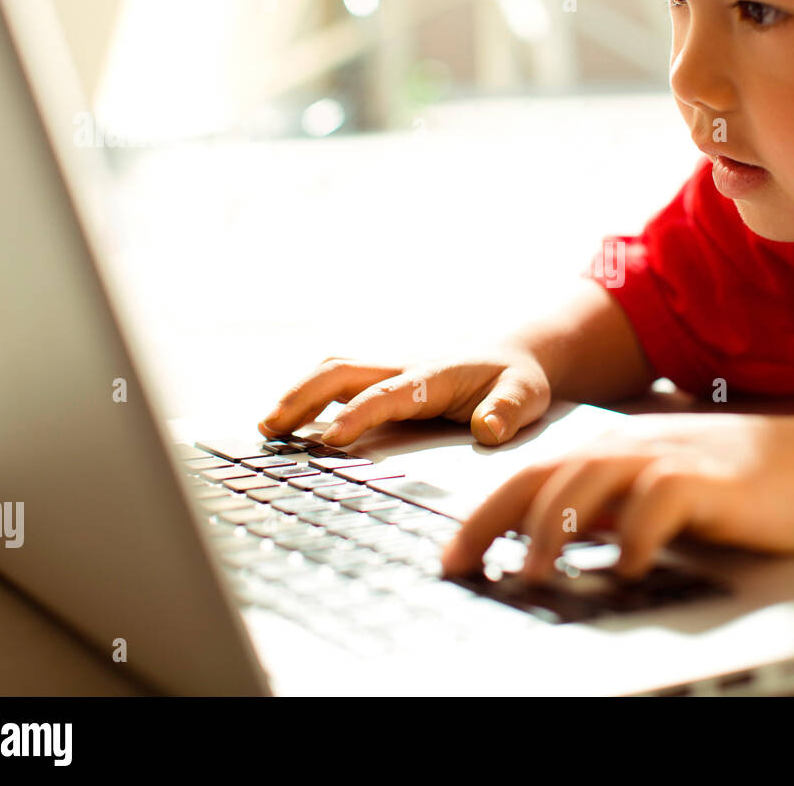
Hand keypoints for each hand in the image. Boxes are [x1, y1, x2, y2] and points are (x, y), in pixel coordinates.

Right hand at [258, 346, 551, 446]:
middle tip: (271, 430)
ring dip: (299, 394)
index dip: (359, 415)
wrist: (517, 353)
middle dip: (304, 398)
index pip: (387, 394)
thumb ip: (506, 412)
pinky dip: (310, 394)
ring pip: (334, 371)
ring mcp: (391, 367)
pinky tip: (291, 421)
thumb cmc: (517, 379)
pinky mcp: (385, 375)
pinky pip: (340, 379)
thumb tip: (487, 430)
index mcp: (434, 375)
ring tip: (268, 428)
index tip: (330, 439)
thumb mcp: (525, 396)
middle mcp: (404, 366)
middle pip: (342, 372)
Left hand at [439, 412, 793, 581]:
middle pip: (545, 477)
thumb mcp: (654, 489)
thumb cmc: (733, 482)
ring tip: (532, 572)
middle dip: (496, 520)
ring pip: (589, 483)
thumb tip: (552, 538)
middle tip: (465, 564)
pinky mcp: (704, 481)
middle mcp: (629, 447)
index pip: (530, 476)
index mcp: (611, 448)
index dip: (484, 515)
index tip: (453, 555)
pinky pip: (658, 505)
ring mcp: (666, 458)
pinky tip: (624, 568)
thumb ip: (606, 506)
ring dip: (554, 529)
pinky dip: (634, 536)